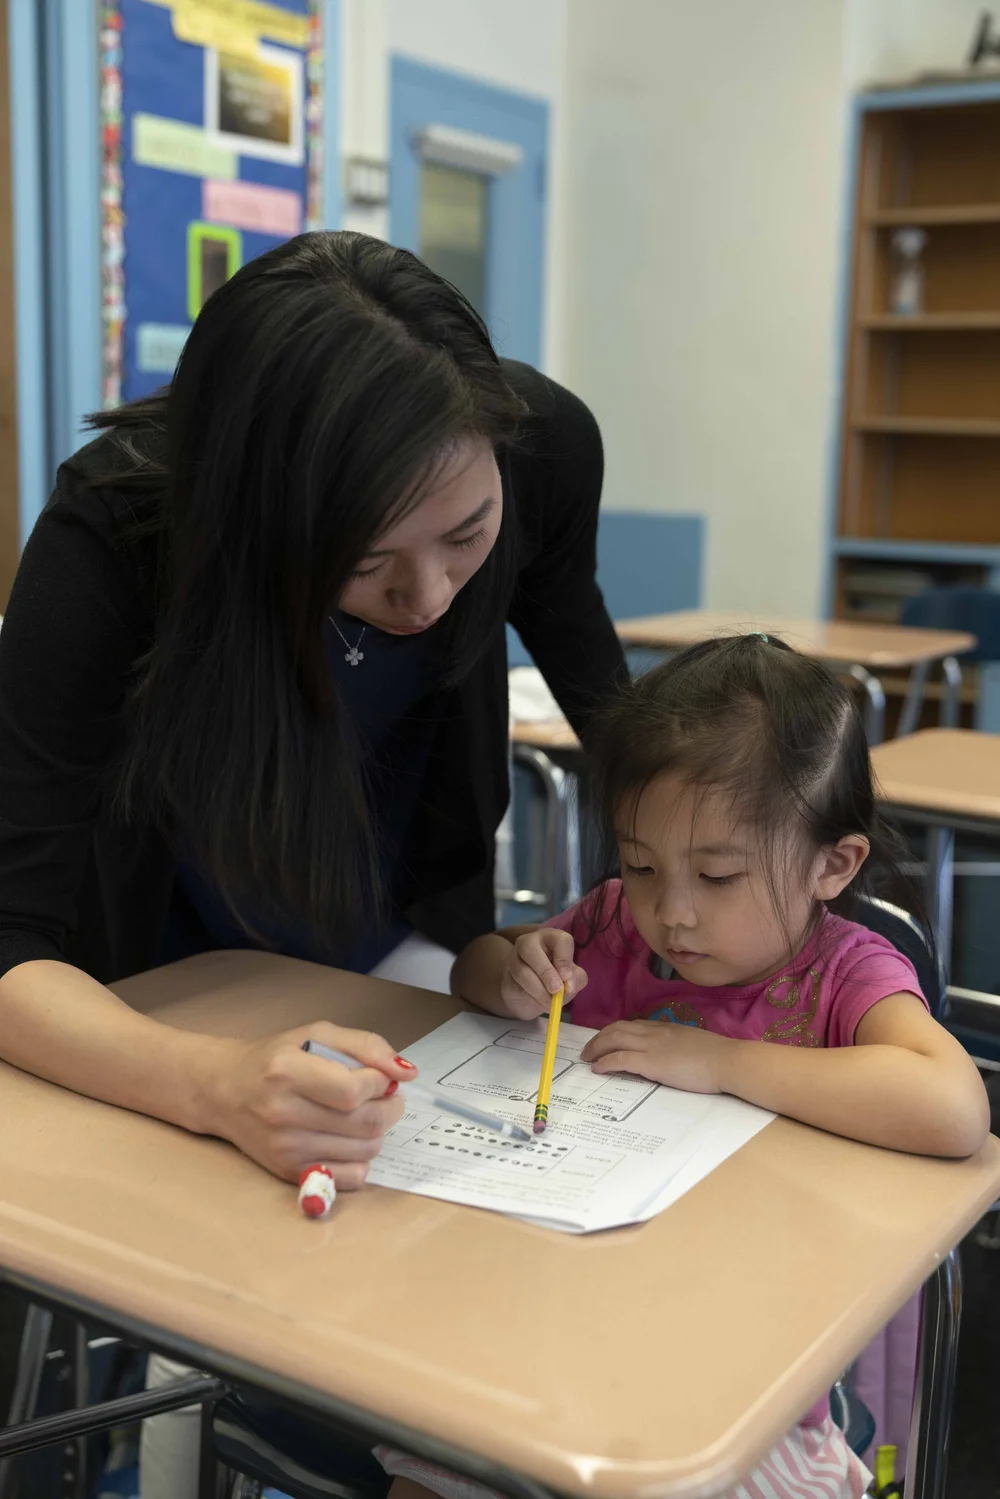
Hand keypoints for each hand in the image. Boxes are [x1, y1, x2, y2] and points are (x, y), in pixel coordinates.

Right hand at [210, 1021, 409, 1185]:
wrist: (225, 1091)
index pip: (353, 1091)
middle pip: (365, 1123)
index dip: (381, 1083)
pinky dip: (361, 1159)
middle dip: (390, 1106)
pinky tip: (349, 1139)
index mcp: (287, 1072)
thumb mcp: (317, 1034)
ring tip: (364, 1113)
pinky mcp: (290, 1172)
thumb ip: (366, 1046)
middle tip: (386, 1095)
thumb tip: (407, 1072)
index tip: (381, 1076)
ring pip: (364, 1150)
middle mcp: (283, 1114)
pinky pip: (350, 1178)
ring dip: (378, 1131)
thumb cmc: (274, 1058)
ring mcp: (286, 1148)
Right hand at [500, 928, 587, 1020]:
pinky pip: (515, 985)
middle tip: (556, 990)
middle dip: (545, 971)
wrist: (533, 995)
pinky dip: (530, 996)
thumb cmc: (557, 981)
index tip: (567, 977)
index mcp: (552, 938)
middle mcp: (530, 942)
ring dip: (538, 989)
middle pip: (529, 948)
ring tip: (550, 1003)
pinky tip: (539, 1001)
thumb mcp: (572, 980)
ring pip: (521, 970)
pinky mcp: (506, 974)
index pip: (560, 940)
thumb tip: (570, 985)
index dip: (564, 958)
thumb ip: (577, 979)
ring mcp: (514, 957)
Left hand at [581, 1019, 730, 1094]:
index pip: (631, 1024)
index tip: (605, 1040)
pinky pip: (620, 1059)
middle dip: (598, 1039)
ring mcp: (651, 1046)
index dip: (613, 1031)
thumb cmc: (716, 1056)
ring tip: (587, 1058)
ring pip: (613, 1040)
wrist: (726, 1061)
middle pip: (616, 1029)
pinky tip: (598, 1069)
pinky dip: (605, 1062)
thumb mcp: (691, 1043)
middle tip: (588, 1050)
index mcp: (664, 1028)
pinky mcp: (650, 1063)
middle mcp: (653, 1032)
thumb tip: (668, 1053)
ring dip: (596, 1048)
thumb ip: (675, 1044)